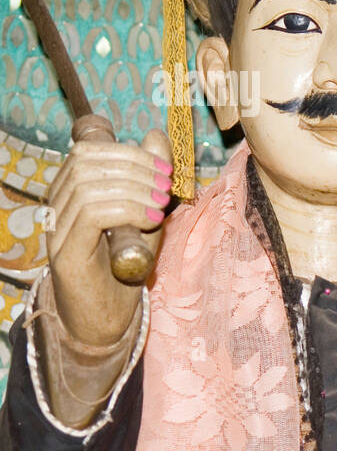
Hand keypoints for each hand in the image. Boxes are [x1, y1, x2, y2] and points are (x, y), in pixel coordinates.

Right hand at [46, 128, 171, 346]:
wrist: (110, 315)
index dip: (130, 152)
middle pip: (87, 161)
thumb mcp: (148, 209)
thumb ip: (152, 175)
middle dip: (135, 167)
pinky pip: (92, 213)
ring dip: (135, 190)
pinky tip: (151, 221)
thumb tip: (156, 135)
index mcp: (73, 187)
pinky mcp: (65, 252)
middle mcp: (57, 203)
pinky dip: (128, 209)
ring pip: (89, 185)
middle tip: (166, 188)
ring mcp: (57, 227)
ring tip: (160, 207)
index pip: (90, 148)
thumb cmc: (128, 261)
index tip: (164, 170)